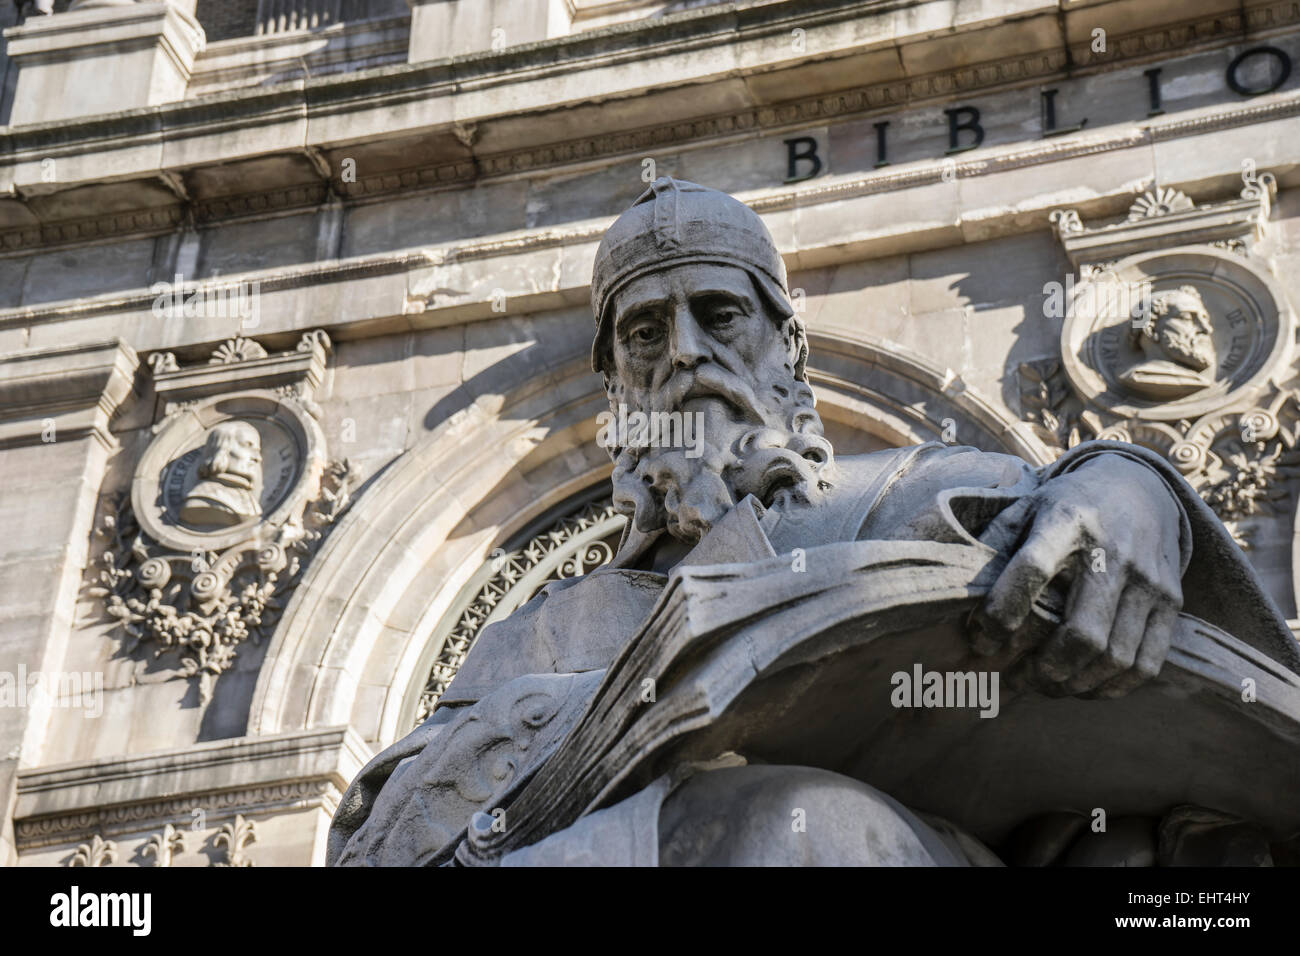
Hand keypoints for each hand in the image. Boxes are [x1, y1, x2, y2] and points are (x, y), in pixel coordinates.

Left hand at [971, 455, 1183, 697]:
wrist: (1139, 486)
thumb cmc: (1067, 505)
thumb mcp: (1026, 507)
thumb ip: (994, 542)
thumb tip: (960, 591)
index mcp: (1066, 519)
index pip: (1031, 569)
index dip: (1000, 611)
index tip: (980, 638)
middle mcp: (1113, 549)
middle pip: (1082, 631)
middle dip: (1045, 669)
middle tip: (1019, 679)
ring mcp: (1148, 578)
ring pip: (1115, 655)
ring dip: (1076, 684)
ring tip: (1047, 686)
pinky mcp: (1171, 600)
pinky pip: (1146, 662)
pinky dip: (1113, 686)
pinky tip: (1084, 686)